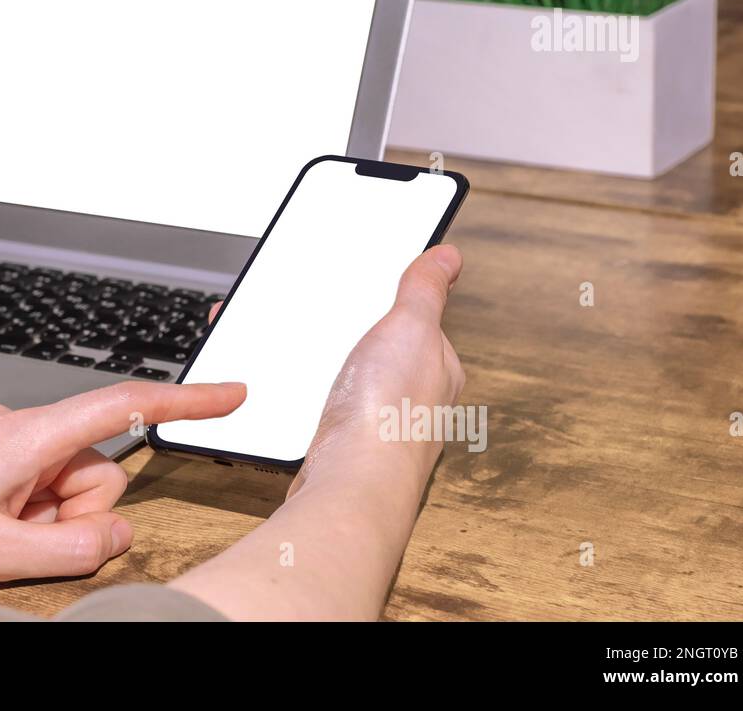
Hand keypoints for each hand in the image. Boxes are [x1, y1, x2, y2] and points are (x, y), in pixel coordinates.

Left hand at [0, 380, 245, 595]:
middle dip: (74, 510)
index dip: (184, 401)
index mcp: (25, 437)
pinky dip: (20, 512)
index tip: (230, 394)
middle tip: (18, 539)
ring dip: (43, 517)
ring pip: (63, 480)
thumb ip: (74, 545)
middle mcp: (14, 426)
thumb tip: (119, 531)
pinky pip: (29, 482)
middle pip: (95, 464)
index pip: (124, 407)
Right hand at [171, 244, 465, 618]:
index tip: (353, 285)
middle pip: (375, 347)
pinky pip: (323, 406)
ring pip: (346, 377)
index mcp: (436, 364)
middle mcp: (414, 398)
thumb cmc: (388, 416)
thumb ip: (425, 289)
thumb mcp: (410, 326)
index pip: (415, 318)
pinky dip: (306, 393)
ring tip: (294, 345)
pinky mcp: (343, 445)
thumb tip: (449, 257)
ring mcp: (377, 423)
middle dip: (342, 328)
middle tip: (314, 312)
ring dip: (320, 362)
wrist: (350, 486)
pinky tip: (293, 389)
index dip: (384, 299)